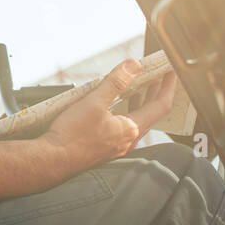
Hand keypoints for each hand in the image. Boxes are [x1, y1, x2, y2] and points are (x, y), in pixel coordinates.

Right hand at [43, 59, 177, 171]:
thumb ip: (115, 82)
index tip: (172, 72)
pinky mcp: (104, 146)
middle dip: (156, 91)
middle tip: (158, 74)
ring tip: (139, 84)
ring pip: (136, 119)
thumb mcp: (94, 102)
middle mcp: (128, 140)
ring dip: (140, 100)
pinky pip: (123, 125)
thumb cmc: (71, 136)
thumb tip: (133, 65)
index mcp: (131, 129)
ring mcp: (116, 145)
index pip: (160, 105)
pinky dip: (126, 109)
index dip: (168, 86)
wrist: (52, 160)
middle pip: (151, 112)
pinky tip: (115, 103)